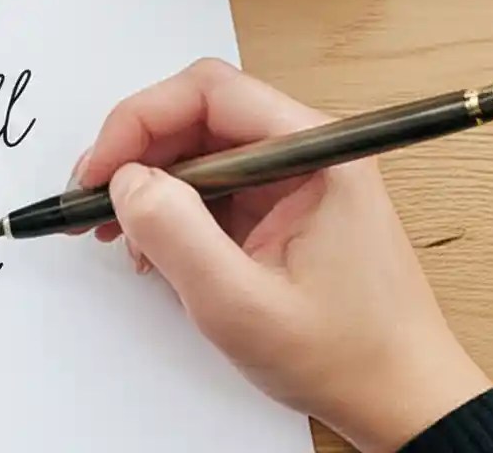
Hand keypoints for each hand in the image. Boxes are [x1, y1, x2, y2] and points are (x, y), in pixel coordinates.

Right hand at [72, 59, 491, 452]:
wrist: (400, 399)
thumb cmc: (343, 355)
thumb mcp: (241, 303)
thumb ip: (176, 234)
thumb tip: (125, 180)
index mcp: (315, 152)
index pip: (209, 92)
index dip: (139, 120)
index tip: (99, 171)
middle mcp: (306, 149)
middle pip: (197, 114)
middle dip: (135, 152)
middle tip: (92, 203)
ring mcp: (294, 177)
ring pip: (198, 149)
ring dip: (148, 183)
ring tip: (118, 234)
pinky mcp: (281, 205)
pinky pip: (212, 184)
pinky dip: (171, 209)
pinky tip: (153, 248)